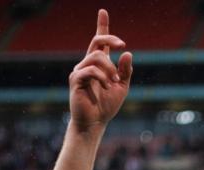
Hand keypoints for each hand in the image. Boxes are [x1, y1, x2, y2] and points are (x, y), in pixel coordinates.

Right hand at [68, 9, 132, 131]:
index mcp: (99, 64)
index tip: (103, 11)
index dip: (102, 25)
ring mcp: (80, 70)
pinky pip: (91, 70)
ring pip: (97, 57)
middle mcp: (87, 64)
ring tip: (114, 82)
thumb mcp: (122, 87)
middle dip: (110, 38)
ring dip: (110, 68)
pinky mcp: (75, 79)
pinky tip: (107, 86)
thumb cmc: (106, 106)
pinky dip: (103, 77)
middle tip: (122, 46)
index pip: (100, 41)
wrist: (94, 123)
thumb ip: (125, 71)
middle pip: (97, 41)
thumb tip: (127, 53)